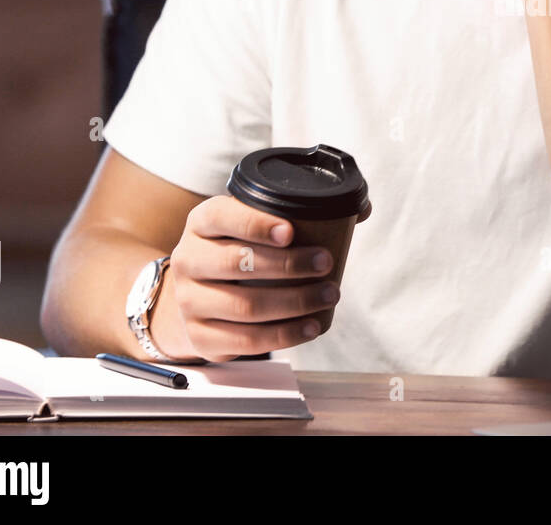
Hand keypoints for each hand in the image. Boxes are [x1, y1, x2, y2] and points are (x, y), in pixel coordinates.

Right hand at [147, 196, 340, 361]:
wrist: (196, 292)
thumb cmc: (240, 248)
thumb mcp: (255, 223)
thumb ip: (303, 209)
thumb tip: (361, 209)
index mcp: (202, 222)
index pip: (223, 217)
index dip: (256, 224)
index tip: (291, 232)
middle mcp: (189, 259)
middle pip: (236, 263)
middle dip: (289, 265)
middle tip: (327, 263)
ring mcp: (190, 301)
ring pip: (244, 306)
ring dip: (294, 303)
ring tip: (330, 295)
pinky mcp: (201, 336)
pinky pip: (245, 341)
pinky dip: (284, 335)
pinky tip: (312, 326)